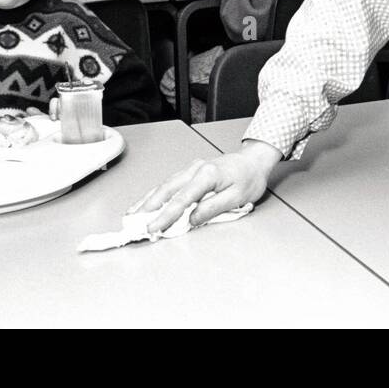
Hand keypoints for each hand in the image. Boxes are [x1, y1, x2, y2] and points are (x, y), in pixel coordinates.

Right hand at [127, 140, 280, 231]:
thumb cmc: (249, 178)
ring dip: (148, 199)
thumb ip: (213, 208)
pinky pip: (170, 183)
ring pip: (165, 185)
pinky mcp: (191, 171)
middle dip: (148, 207)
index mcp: (207, 174)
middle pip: (167, 189)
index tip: (153, 227)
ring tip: (133, 214)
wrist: (255, 160)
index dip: (166, 215)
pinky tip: (148, 201)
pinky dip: (157, 193)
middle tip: (134, 223)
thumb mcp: (237, 197)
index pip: (182, 199)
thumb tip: (192, 219)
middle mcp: (196, 169)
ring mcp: (192, 168)